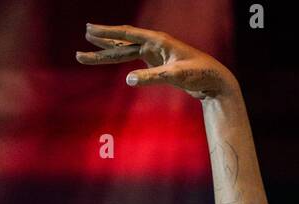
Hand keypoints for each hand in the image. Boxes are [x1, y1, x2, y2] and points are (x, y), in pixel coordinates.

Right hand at [77, 23, 238, 98]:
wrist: (214, 80)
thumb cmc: (199, 74)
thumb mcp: (175, 76)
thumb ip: (152, 77)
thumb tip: (128, 80)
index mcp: (158, 41)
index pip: (127, 35)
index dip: (107, 33)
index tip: (89, 30)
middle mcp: (155, 44)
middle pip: (123, 42)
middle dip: (103, 41)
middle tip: (84, 37)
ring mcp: (155, 53)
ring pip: (126, 50)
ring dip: (108, 50)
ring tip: (89, 48)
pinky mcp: (158, 63)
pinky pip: (134, 59)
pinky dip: (121, 57)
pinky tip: (112, 56)